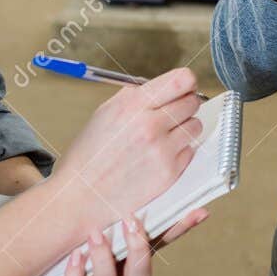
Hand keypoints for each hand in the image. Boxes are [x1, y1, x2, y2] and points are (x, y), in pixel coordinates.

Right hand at [50, 68, 203, 233]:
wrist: (81, 195)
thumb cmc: (89, 156)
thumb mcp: (105, 113)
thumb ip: (135, 96)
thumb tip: (164, 87)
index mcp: (132, 106)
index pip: (180, 80)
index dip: (187, 82)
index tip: (186, 86)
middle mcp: (150, 125)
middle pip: (192, 102)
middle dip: (186, 104)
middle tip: (175, 111)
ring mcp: (162, 149)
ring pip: (195, 126)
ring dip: (185, 127)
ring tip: (166, 134)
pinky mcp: (169, 171)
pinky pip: (190, 150)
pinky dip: (180, 150)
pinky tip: (160, 154)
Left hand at [58, 208, 209, 275]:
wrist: (56, 222)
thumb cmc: (92, 213)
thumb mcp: (117, 203)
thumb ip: (142, 195)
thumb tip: (183, 180)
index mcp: (139, 250)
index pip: (166, 240)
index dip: (181, 227)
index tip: (192, 209)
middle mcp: (122, 270)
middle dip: (137, 251)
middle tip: (128, 220)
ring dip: (104, 262)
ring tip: (94, 234)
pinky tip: (75, 256)